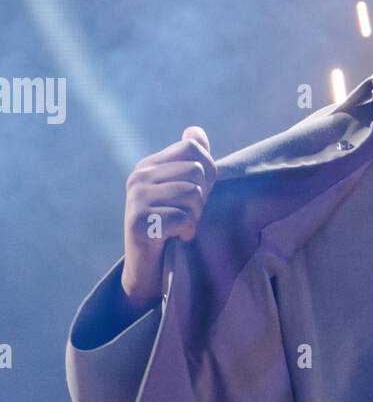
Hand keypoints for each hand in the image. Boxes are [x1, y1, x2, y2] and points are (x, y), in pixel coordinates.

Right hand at [121, 125, 216, 309]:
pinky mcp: (139, 223)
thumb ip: (190, 162)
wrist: (148, 271)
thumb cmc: (170, 229)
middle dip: (202, 199)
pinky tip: (174, 239)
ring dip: (195, 217)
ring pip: (193, 195)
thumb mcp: (181, 192)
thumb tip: (195, 130)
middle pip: (196, 172)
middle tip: (186, 216)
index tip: (197, 195)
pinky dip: (187, 232)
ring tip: (179, 227)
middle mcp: (138, 177)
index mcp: (148, 166)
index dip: (207, 173)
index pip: (193, 149)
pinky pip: (184, 219)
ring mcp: (136, 199)